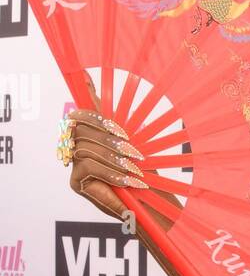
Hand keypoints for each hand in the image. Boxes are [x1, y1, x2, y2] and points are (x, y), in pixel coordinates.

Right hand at [65, 73, 145, 219]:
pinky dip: (109, 172)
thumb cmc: (143, 170)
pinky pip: (87, 166)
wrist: (148, 202)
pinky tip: (125, 180)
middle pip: (81, 129)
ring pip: (86, 148)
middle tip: (134, 151)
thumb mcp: (133, 138)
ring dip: (113, 158)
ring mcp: (74, 165)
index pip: (83, 111)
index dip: (84, 94)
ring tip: (133, 170)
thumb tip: (87, 76)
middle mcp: (78, 147)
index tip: (86, 73)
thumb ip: (112, 112)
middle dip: (108, 136)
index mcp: (92, 134)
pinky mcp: (75, 182)